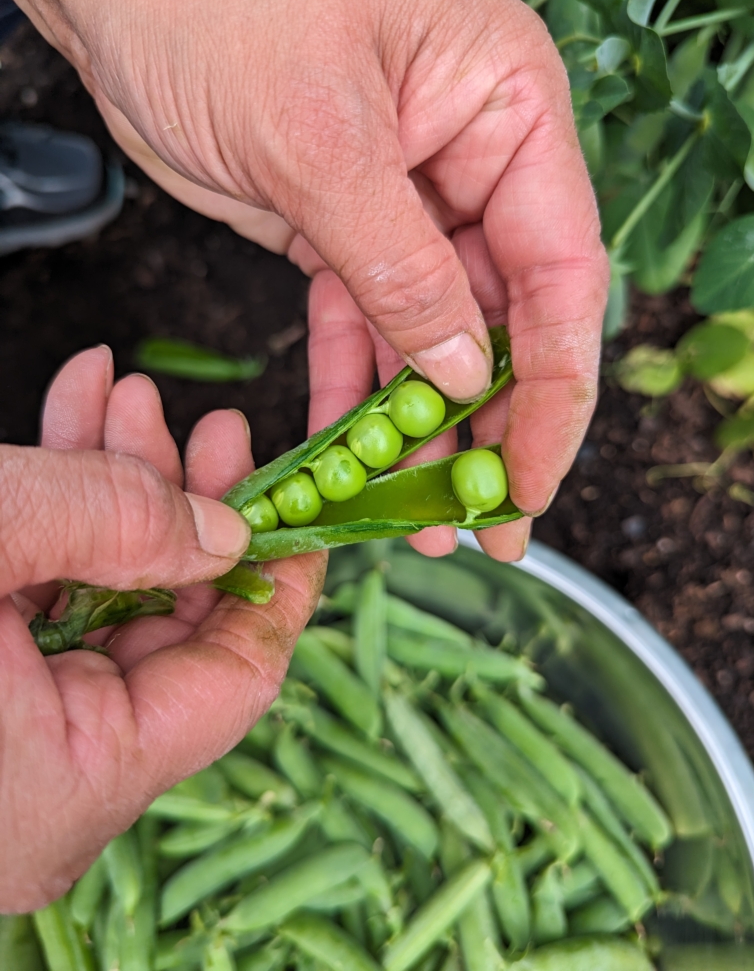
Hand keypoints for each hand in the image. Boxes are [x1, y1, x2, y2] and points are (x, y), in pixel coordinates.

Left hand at [0, 0, 606, 559]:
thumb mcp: (317, 138)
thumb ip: (400, 266)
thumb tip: (461, 373)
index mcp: (507, 108)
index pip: (560, 273)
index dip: (554, 391)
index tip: (534, 480)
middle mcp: (471, 158)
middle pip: (505, 318)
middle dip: (492, 426)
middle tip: (482, 524)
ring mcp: (407, 198)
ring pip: (434, 336)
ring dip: (424, 428)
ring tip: (416, 513)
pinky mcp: (339, 228)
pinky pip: (363, 325)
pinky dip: (356, 391)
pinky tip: (350, 456)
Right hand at [0, 347, 324, 912]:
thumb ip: (109, 519)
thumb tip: (222, 523)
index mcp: (77, 776)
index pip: (236, 676)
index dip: (277, 577)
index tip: (298, 496)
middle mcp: (49, 779)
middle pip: (166, 629)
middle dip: (181, 507)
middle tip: (199, 425)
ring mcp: (1, 742)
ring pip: (95, 604)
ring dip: (109, 496)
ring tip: (122, 401)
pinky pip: (30, 607)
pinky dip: (48, 523)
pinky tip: (65, 431)